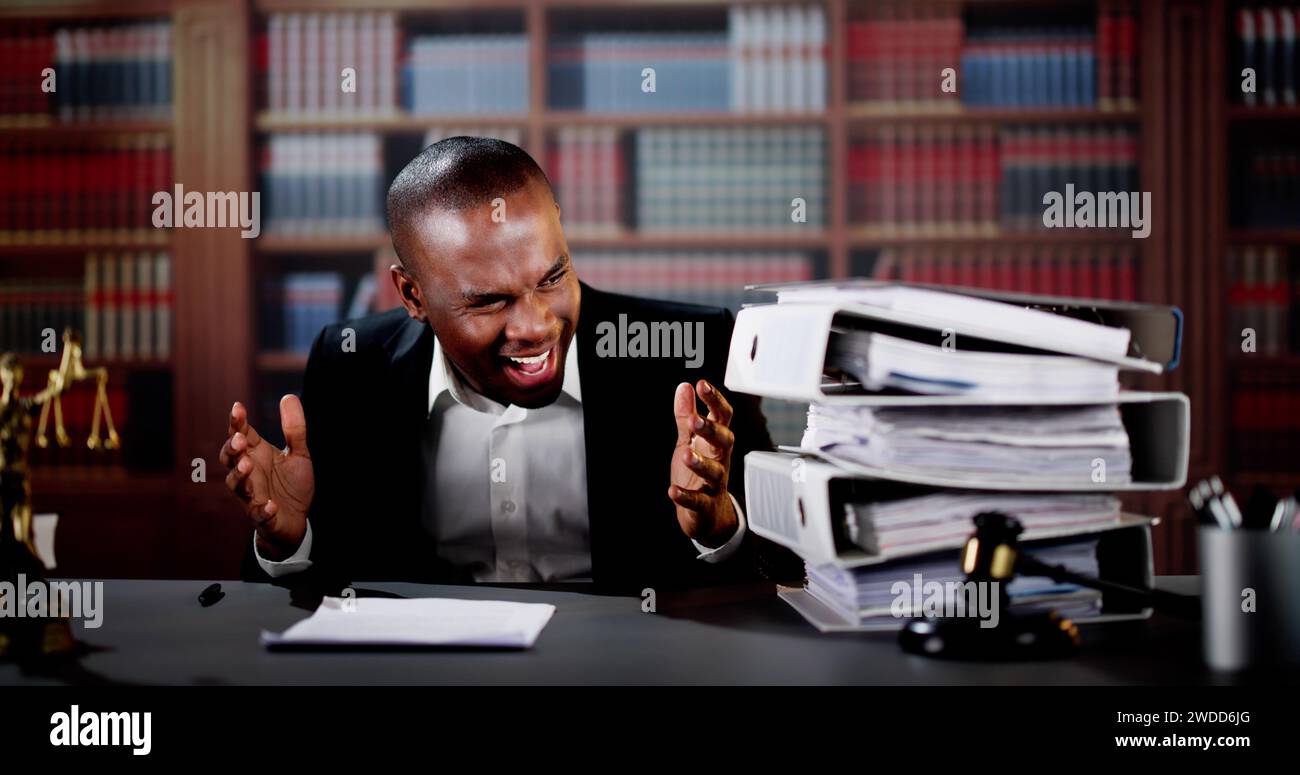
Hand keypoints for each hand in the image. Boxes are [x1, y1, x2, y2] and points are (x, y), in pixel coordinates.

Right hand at [218, 396, 313, 560]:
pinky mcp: (262, 516)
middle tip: (240, 440)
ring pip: (238, 485)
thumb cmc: (290, 484)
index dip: (237, 422)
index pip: (241, 434)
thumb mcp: (298, 453)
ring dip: (241, 475)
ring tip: (248, 465)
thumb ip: (294, 429)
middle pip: (230, 458)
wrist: (295, 520)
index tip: (237, 407)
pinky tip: (270, 505)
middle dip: (232, 449)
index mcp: (256, 454)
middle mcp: (248, 473)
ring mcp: (252, 495)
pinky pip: (259, 514)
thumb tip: (289, 396)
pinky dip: (263, 510)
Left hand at [668, 379, 737, 547]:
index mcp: (716, 442)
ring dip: (700, 462)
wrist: (707, 515)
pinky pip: (698, 501)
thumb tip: (684, 388)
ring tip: (685, 454)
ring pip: (714, 472)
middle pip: (724, 441)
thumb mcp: (689, 440)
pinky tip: (673, 491)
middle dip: (711, 430)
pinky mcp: (705, 505)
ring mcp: (714, 484)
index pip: (722, 417)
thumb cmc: (698, 473)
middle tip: (695, 420)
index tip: (702, 385)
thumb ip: (686, 416)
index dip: (714, 400)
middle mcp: (719, 460)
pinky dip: (686, 496)